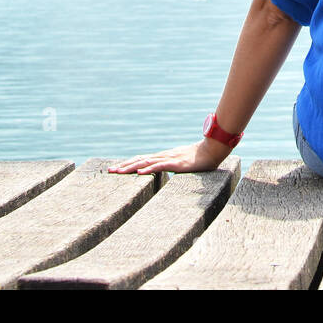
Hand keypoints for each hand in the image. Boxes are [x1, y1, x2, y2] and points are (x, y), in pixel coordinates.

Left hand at [108, 138, 230, 174]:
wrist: (213, 150)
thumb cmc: (199, 158)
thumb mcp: (182, 164)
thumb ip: (171, 166)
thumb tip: (163, 172)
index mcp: (163, 157)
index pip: (141, 160)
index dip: (128, 164)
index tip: (115, 169)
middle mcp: (163, 156)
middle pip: (140, 160)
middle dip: (124, 166)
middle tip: (110, 171)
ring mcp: (170, 159)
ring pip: (147, 163)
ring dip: (131, 167)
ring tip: (119, 171)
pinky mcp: (178, 164)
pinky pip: (161, 166)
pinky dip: (150, 169)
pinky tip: (140, 172)